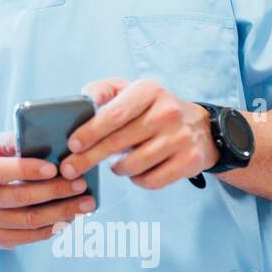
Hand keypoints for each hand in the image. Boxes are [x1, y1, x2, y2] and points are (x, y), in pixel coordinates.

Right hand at [0, 132, 94, 248]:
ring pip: (30, 220)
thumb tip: (43, 135)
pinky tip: (71, 215)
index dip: (27, 170)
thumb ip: (12, 141)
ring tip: (86, 202)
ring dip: (62, 211)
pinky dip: (55, 226)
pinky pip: (32, 236)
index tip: (54, 167)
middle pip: (20, 197)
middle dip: (54, 190)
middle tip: (80, 183)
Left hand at [60, 78, 218, 188]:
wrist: (202, 128)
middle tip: (70, 169)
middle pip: (118, 143)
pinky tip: (137, 171)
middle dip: (89, 158)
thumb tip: (83, 100)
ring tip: (117, 163)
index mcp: (149, 90)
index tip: (73, 145)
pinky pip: (151, 181)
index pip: (113, 114)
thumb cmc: (153, 110)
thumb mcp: (131, 91)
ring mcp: (181, 137)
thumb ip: (103, 90)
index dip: (90, 132)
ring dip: (118, 168)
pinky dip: (138, 179)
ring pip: (133, 165)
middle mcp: (167, 112)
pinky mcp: (191, 161)